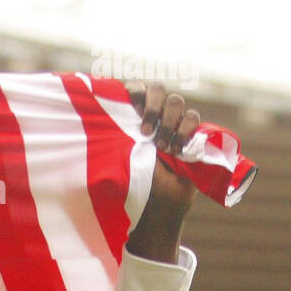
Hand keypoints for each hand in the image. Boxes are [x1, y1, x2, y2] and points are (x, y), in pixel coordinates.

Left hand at [125, 81, 199, 262]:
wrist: (158, 204)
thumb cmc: (134, 181)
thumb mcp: (119, 160)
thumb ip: (115, 138)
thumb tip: (96, 124)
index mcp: (135, 114)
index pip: (136, 87)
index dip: (136, 93)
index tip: (132, 114)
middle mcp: (156, 113)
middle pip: (158, 89)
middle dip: (153, 107)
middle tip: (146, 133)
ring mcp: (175, 121)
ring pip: (177, 102)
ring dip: (169, 122)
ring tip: (162, 147)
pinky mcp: (192, 132)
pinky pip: (193, 118)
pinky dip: (185, 131)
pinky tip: (177, 150)